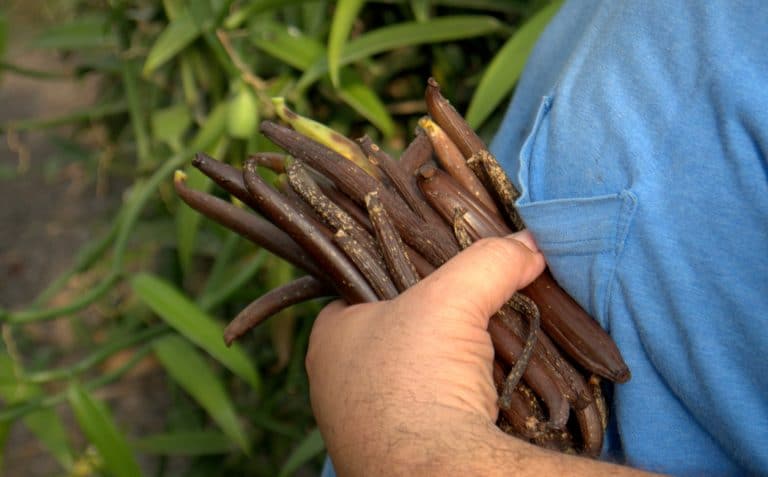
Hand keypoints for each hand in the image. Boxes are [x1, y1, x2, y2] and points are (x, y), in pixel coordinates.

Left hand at [306, 232, 543, 473]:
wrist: (436, 474)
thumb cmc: (418, 377)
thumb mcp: (453, 300)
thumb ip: (488, 261)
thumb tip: (527, 244)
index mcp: (329, 339)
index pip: (364, 292)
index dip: (405, 279)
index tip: (442, 276)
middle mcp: (334, 384)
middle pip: (392, 336)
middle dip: (431, 327)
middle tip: (471, 314)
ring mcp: (360, 425)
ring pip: (410, 379)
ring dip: (443, 369)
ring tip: (482, 354)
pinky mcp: (390, 456)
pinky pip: (422, 415)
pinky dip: (448, 404)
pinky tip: (476, 397)